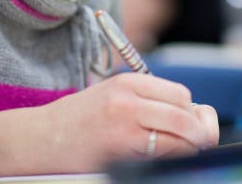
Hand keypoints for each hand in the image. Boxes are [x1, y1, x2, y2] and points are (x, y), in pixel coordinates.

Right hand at [38, 73, 218, 171]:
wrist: (42, 138)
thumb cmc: (79, 120)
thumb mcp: (113, 95)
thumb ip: (148, 100)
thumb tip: (193, 114)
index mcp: (128, 82)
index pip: (181, 95)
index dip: (193, 112)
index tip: (192, 122)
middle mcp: (127, 100)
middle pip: (185, 116)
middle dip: (199, 132)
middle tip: (199, 141)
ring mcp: (124, 126)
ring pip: (179, 139)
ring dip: (189, 148)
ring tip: (183, 152)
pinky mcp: (120, 150)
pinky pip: (162, 157)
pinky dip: (171, 160)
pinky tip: (160, 159)